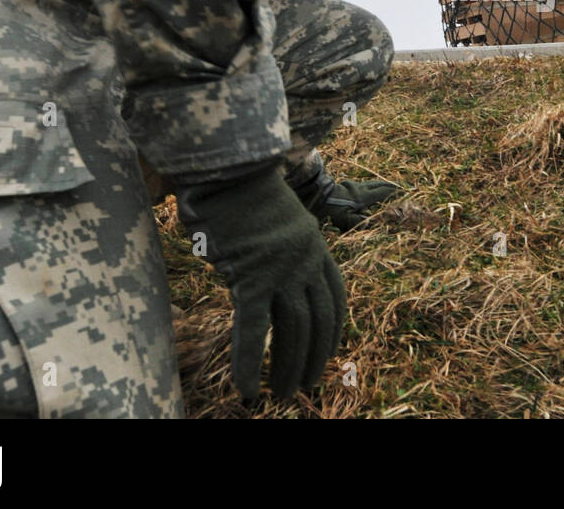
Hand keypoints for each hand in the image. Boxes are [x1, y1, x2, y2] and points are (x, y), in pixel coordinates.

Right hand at [174, 167, 345, 400]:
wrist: (228, 168)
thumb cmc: (244, 192)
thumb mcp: (281, 220)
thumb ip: (285, 251)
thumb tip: (273, 281)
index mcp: (316, 246)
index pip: (335, 298)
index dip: (334, 332)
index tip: (330, 355)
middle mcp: (305, 262)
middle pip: (317, 321)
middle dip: (314, 358)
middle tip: (306, 385)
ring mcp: (280, 271)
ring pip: (291, 332)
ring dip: (287, 368)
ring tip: (282, 394)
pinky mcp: (250, 278)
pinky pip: (252, 332)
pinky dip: (249, 364)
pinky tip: (248, 389)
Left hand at [322, 179, 401, 230]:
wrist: (319, 195)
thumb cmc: (333, 210)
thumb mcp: (346, 219)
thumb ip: (359, 222)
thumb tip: (372, 223)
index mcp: (364, 197)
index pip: (383, 193)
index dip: (394, 192)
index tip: (403, 191)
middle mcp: (362, 189)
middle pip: (379, 184)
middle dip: (390, 185)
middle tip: (399, 186)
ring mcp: (355, 186)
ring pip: (372, 183)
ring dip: (381, 183)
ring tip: (388, 185)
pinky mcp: (348, 185)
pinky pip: (364, 184)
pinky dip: (371, 184)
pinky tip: (369, 187)